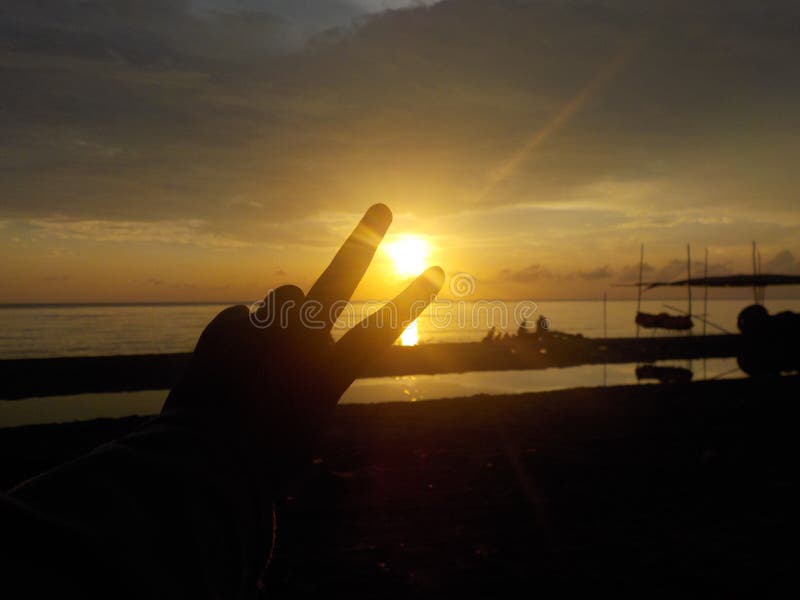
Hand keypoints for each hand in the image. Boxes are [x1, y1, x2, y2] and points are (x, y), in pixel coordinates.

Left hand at [163, 204, 443, 484]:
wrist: (200, 466)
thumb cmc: (260, 466)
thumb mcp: (300, 435)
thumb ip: (307, 391)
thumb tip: (297, 367)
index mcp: (328, 375)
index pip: (381, 331)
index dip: (411, 299)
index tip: (437, 269)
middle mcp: (300, 341)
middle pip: (338, 278)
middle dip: (365, 240)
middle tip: (381, 209)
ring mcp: (262, 329)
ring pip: (282, 296)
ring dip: (280, 315)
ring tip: (259, 355)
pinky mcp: (226, 324)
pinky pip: (242, 320)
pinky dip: (238, 338)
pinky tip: (223, 368)